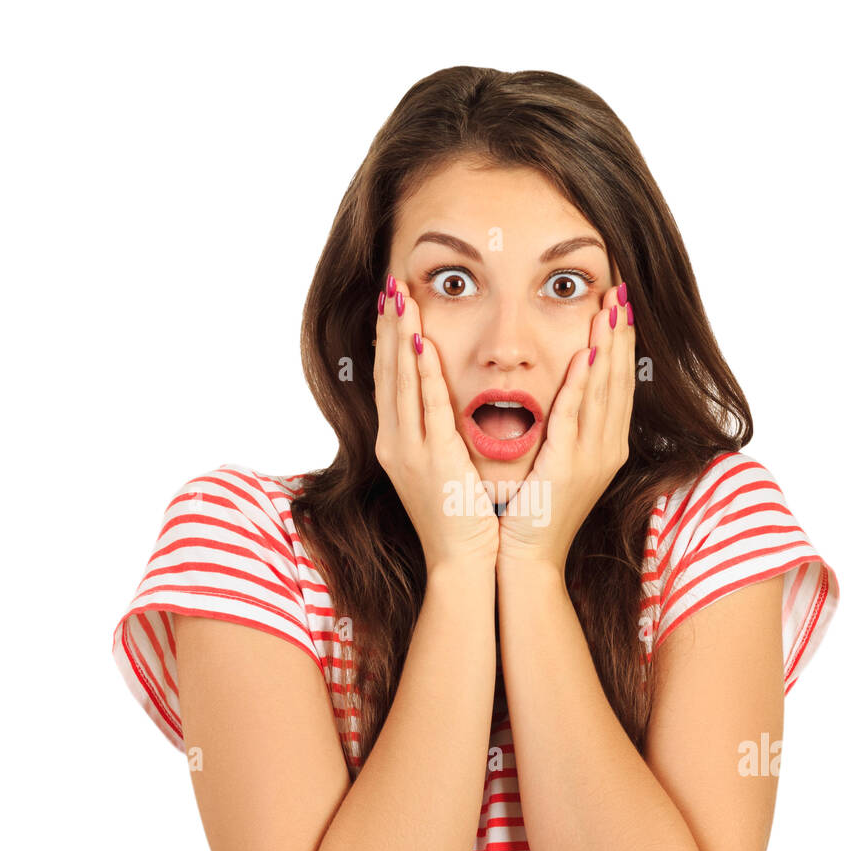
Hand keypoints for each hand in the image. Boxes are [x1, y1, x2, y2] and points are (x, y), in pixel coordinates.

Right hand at [373, 274, 498, 573]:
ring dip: (399, 336)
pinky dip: (421, 373)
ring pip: (401, 382)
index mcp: (398, 445)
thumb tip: (447, 407)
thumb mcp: (444, 471)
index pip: (389, 383)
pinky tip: (420, 342)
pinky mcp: (432, 459)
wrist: (462, 563)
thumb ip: (440, 437)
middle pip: (388, 374)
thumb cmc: (460, 521)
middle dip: (387, 328)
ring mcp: (410, 451)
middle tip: (390, 286)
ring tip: (400, 298)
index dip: (388, 342)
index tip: (391, 307)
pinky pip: (426, 407)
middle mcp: (396, 443)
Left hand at [497, 284, 635, 571]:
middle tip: (622, 292)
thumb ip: (562, 429)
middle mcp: (606, 449)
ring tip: (611, 309)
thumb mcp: (554, 463)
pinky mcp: (568, 468)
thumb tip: (559, 395)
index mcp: (604, 446)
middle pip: (619, 380)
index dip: (621, 344)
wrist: (525, 558)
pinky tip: (586, 357)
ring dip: (608, 347)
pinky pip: (576, 418)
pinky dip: (583, 386)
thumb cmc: (531, 513)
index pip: (618, 384)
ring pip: (604, 392)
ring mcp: (591, 459)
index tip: (619, 307)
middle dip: (621, 334)